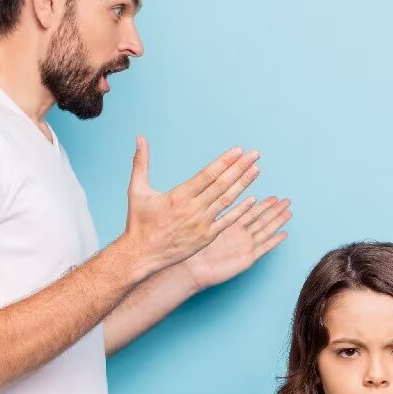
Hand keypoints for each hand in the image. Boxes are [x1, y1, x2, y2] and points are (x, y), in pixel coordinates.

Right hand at [121, 137, 260, 277]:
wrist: (142, 255)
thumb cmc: (139, 223)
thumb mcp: (136, 190)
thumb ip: (140, 162)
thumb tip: (140, 138)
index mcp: (179, 196)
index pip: (207, 174)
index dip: (224, 161)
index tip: (238, 150)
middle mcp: (193, 209)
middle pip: (222, 184)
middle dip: (240, 168)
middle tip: (254, 155)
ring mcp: (202, 224)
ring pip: (227, 201)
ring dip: (243, 185)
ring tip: (256, 170)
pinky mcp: (206, 238)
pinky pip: (227, 222)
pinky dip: (240, 211)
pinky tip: (252, 200)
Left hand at [183, 195, 291, 288]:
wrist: (194, 268)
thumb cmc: (195, 247)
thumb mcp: (206, 226)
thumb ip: (217, 213)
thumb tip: (217, 193)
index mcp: (231, 225)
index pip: (250, 212)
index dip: (262, 204)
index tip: (273, 196)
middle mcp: (241, 235)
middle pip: (262, 219)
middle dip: (274, 210)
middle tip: (287, 201)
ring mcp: (245, 247)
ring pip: (265, 231)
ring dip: (277, 222)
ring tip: (289, 212)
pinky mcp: (247, 259)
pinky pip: (263, 248)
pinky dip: (274, 241)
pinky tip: (284, 234)